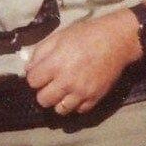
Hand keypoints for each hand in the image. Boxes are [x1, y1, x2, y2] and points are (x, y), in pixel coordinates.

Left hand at [24, 10, 138, 114]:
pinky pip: (79, 110)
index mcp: (55, 64)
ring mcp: (82, 93)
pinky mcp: (95, 98)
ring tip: (64, 90)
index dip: (34, 77)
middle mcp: (67, 82)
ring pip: (60, 110)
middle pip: (43, 100)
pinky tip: (77, 93)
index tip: (41, 73)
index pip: (32, 82)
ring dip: (59, 101)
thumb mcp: (59, 36)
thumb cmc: (86, 35)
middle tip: (51, 83)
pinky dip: (76, 104)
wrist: (116, 41)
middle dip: (43, 92)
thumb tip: (29, 69)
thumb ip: (40, 53)